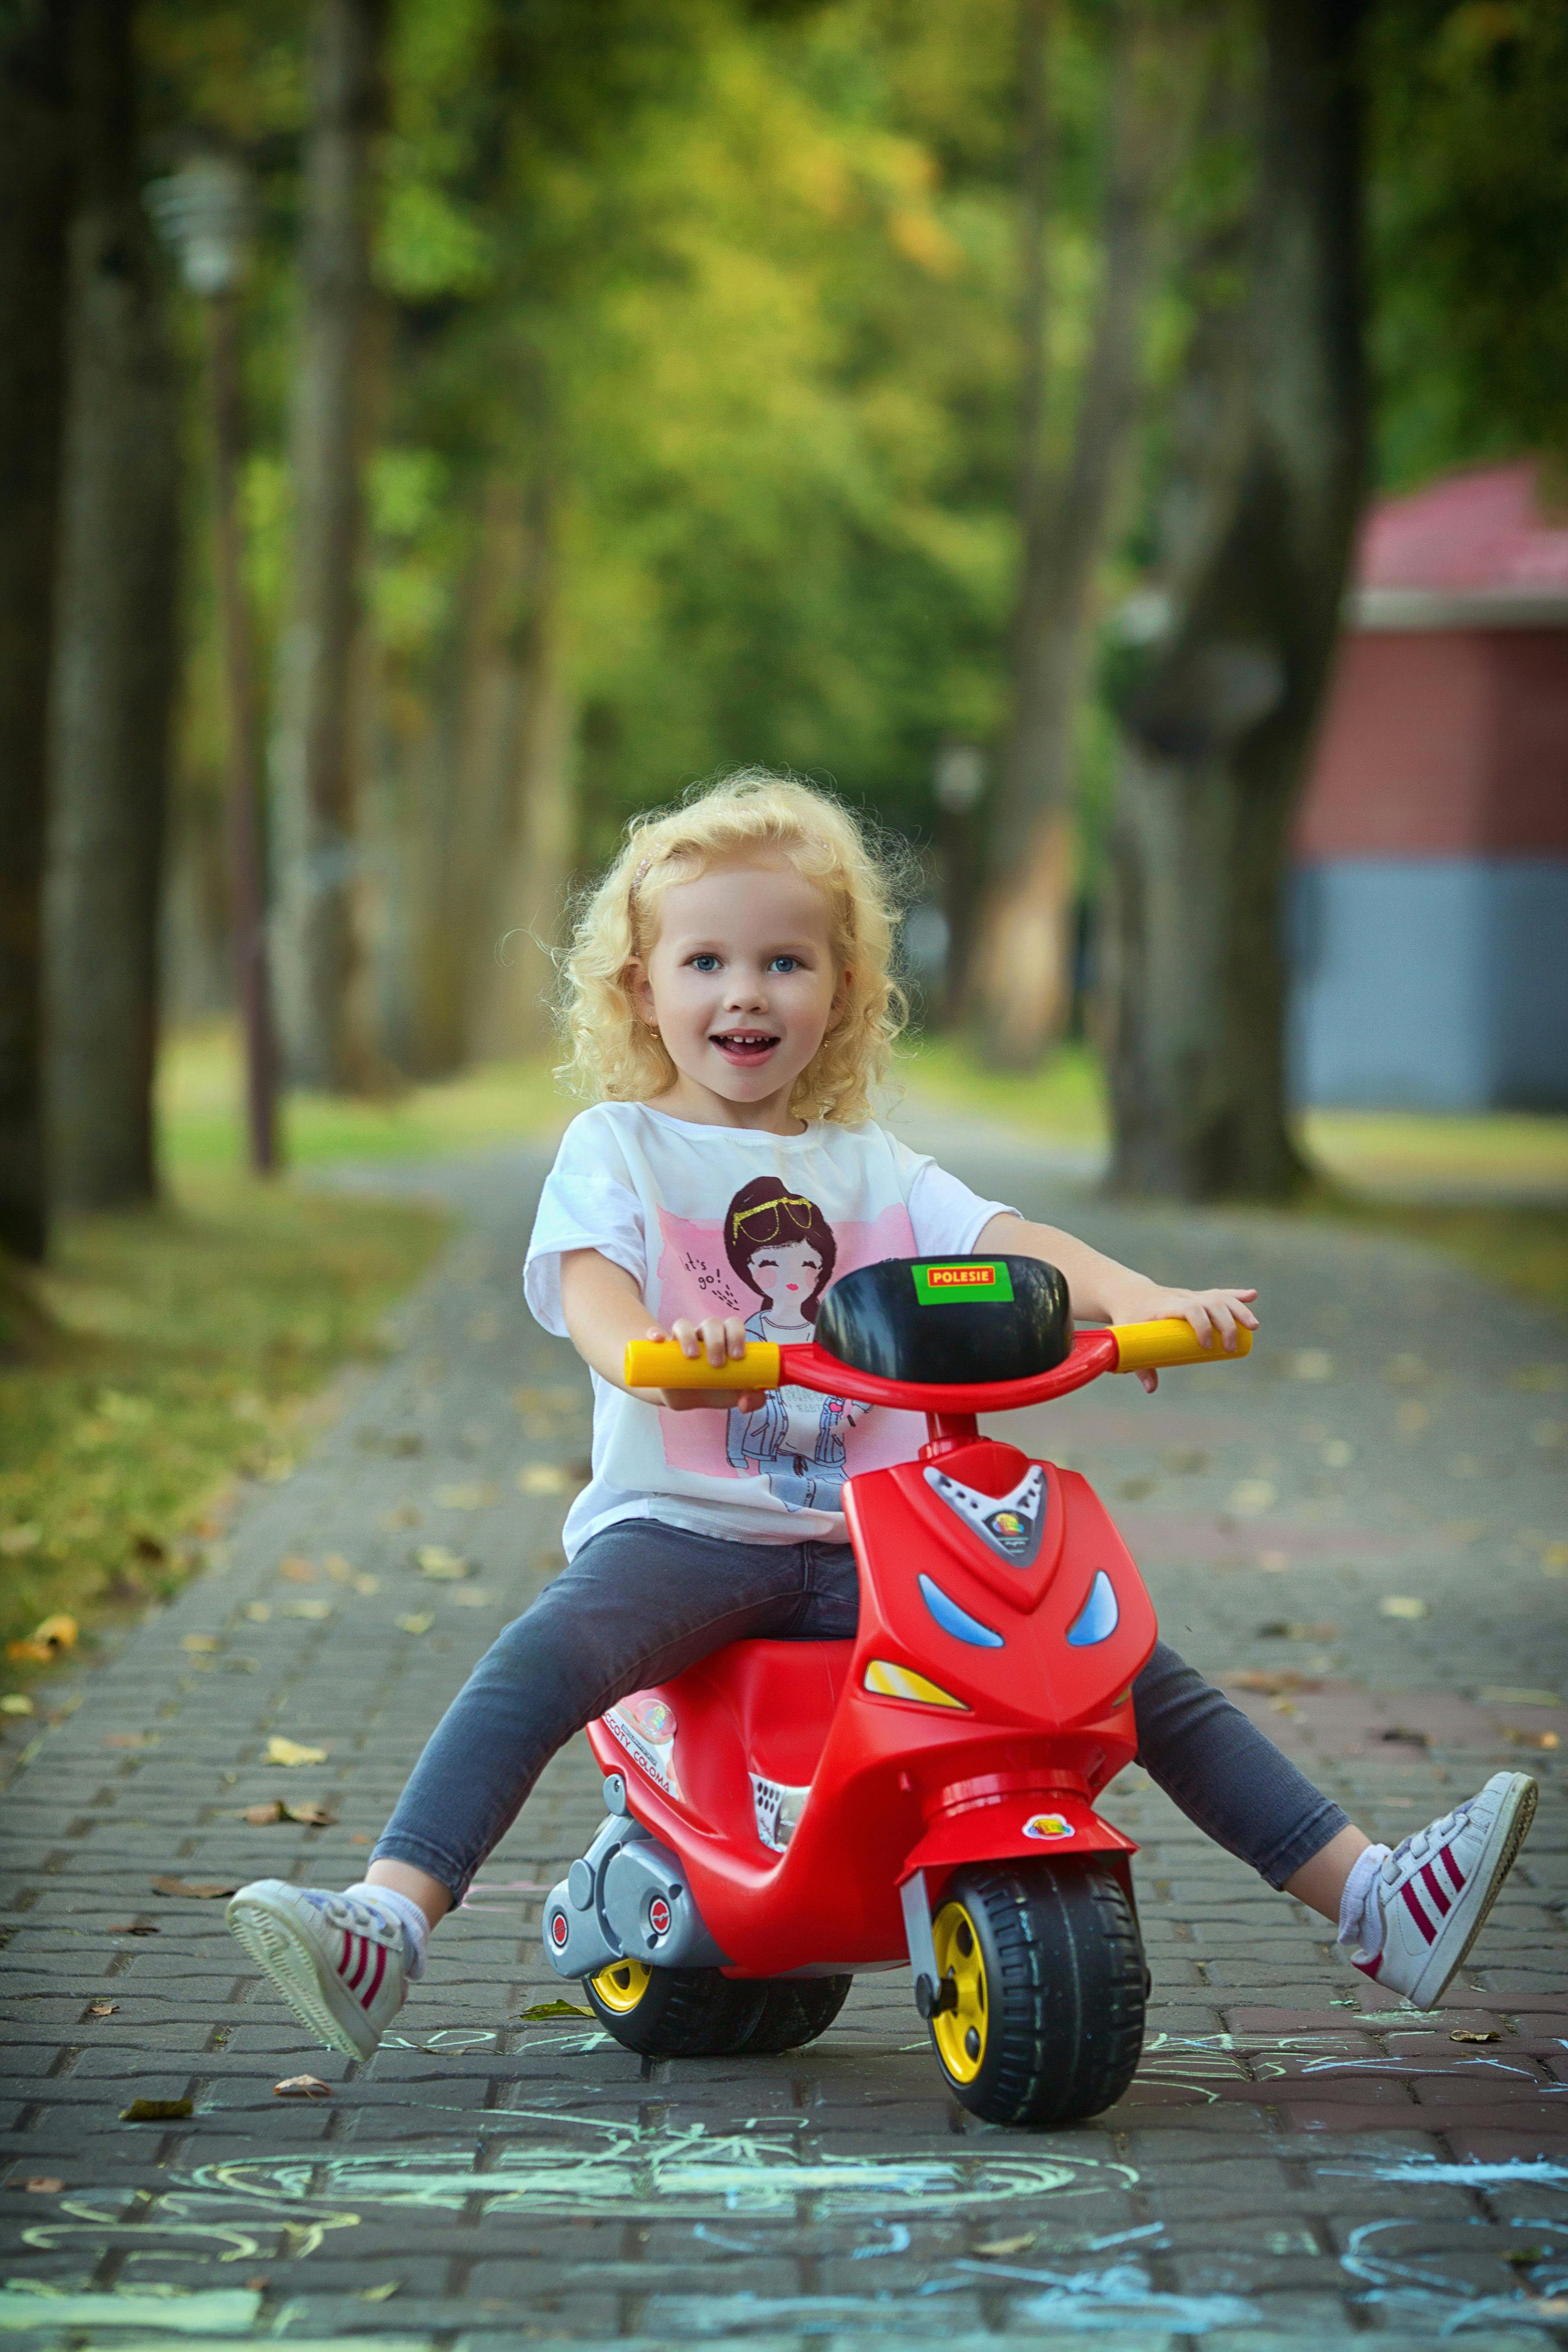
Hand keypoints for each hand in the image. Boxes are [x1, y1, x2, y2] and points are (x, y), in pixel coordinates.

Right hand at [654, 1317, 764, 1413]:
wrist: (683, 1396)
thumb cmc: (714, 1388)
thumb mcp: (732, 1395)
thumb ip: (751, 1399)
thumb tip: (748, 1402)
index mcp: (724, 1340)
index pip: (733, 1325)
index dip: (737, 1335)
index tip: (737, 1357)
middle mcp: (703, 1335)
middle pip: (711, 1324)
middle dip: (716, 1340)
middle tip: (717, 1364)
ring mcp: (681, 1339)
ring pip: (683, 1325)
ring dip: (688, 1336)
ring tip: (692, 1356)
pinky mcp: (662, 1347)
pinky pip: (655, 1334)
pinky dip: (654, 1334)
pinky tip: (657, 1340)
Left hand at [1119, 1285, 1258, 1393]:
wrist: (1130, 1294)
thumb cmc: (1130, 1319)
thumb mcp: (1131, 1338)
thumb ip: (1141, 1365)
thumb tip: (1151, 1389)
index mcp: (1167, 1305)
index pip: (1190, 1309)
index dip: (1201, 1325)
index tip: (1206, 1346)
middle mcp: (1183, 1297)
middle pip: (1211, 1304)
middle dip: (1226, 1324)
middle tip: (1231, 1349)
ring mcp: (1192, 1295)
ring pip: (1220, 1298)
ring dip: (1239, 1310)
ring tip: (1254, 1327)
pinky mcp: (1198, 1296)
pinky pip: (1220, 1294)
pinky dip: (1237, 1295)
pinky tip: (1252, 1295)